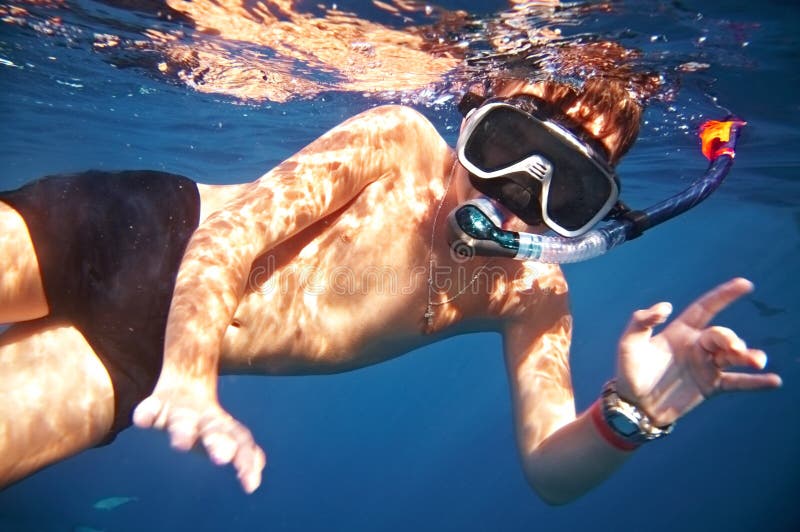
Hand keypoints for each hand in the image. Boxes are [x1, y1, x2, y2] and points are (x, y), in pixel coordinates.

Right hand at [133, 382, 265, 493]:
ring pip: (181, 420)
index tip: (250, 485)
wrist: (185, 384)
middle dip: (218, 442)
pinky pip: (149, 408)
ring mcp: (178, 411)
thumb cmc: (208, 422)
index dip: (246, 460)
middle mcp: (204, 418)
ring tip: (181, 444)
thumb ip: (245, 454)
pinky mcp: (156, 404)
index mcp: (223, 427)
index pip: (240, 441)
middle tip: (222, 458)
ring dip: (183, 431)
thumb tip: (255, 481)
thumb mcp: (228, 434)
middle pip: (213, 429)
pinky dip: (146, 413)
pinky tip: (142, 420)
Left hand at [615, 277, 781, 425]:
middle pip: (722, 335)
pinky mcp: (711, 387)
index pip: (705, 308)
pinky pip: (738, 383)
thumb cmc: (629, 371)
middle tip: (733, 347)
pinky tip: (774, 381)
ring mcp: (706, 366)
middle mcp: (697, 346)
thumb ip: (642, 322)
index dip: (723, 295)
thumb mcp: (629, 343)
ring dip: (749, 357)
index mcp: (680, 331)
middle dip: (730, 338)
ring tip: (757, 361)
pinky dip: (756, 383)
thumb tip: (666, 307)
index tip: (745, 284)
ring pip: (734, 357)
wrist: (635, 405)